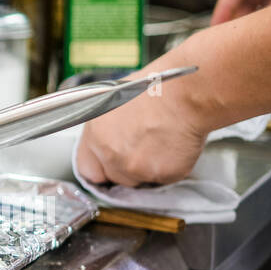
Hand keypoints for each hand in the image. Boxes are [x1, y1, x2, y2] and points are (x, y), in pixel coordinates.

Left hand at [75, 58, 210, 186]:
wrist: (183, 93)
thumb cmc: (154, 89)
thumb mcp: (116, 101)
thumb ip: (107, 127)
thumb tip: (110, 137)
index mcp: (94, 133)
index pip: (87, 167)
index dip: (101, 168)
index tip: (109, 166)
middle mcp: (108, 152)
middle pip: (113, 176)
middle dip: (126, 167)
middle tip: (143, 149)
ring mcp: (133, 166)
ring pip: (138, 180)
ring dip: (147, 169)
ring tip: (160, 144)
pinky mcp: (159, 173)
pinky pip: (163, 179)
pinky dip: (170, 168)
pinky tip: (173, 147)